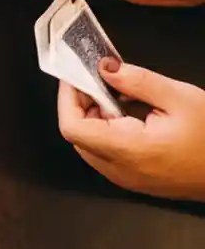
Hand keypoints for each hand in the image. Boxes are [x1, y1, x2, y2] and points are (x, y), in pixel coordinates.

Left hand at [57, 61, 204, 200]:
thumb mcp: (179, 98)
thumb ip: (137, 81)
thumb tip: (105, 68)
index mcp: (127, 150)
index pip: (73, 127)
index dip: (68, 99)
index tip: (75, 76)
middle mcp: (119, 170)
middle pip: (78, 136)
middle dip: (82, 105)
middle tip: (98, 80)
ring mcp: (126, 179)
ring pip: (91, 145)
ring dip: (96, 118)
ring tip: (118, 95)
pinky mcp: (135, 180)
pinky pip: (107, 154)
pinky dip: (109, 131)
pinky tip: (131, 114)